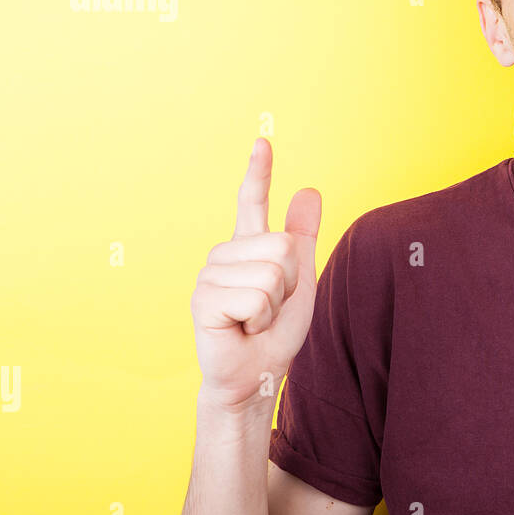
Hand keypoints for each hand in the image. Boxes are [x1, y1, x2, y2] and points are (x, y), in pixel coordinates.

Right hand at [189, 138, 320, 412]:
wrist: (257, 374)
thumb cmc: (275, 331)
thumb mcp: (299, 280)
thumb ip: (302, 237)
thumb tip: (310, 189)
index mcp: (247, 247)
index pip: (252, 201)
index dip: (259, 171)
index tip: (263, 140)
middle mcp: (224, 255)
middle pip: (282, 247)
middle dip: (289, 284)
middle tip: (270, 309)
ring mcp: (209, 276)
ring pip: (271, 273)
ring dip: (275, 305)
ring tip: (256, 321)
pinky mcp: (203, 300)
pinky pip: (255, 296)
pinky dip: (260, 319)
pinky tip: (243, 328)